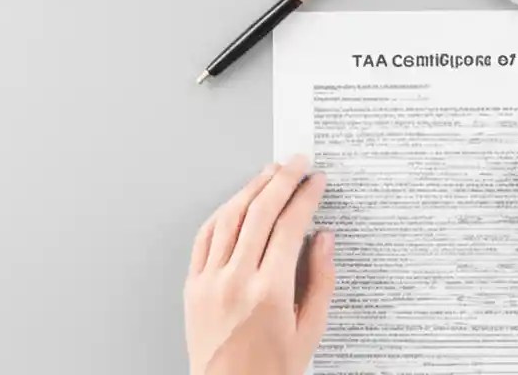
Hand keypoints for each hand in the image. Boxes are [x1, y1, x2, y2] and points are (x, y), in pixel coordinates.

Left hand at [184, 156, 335, 374]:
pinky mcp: (193, 286)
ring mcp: (209, 281)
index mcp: (270, 292)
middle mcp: (236, 281)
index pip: (290, 226)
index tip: (317, 182)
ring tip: (270, 172)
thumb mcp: (311, 331)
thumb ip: (321, 280)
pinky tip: (237, 202)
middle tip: (297, 163)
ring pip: (229, 218)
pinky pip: (205, 237)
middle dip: (282, 180)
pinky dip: (223, 212)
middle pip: (260, 213)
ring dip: (252, 188)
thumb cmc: (270, 371)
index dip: (306, 197)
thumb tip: (324, 239)